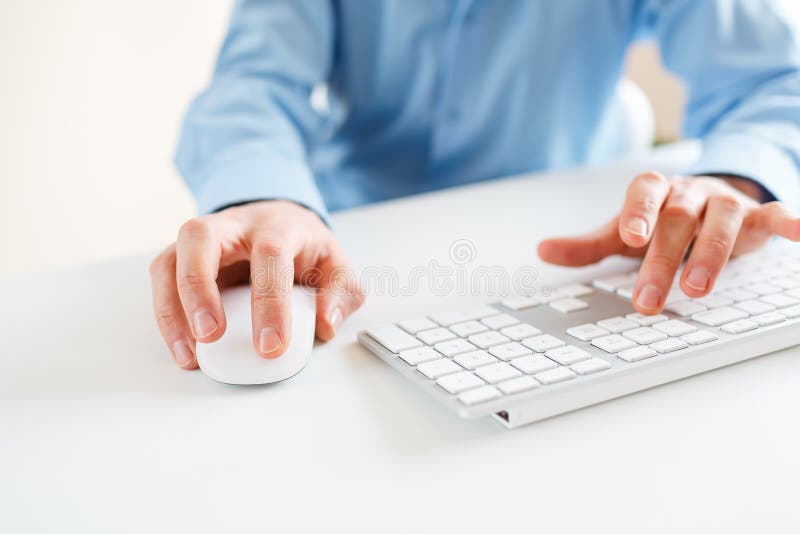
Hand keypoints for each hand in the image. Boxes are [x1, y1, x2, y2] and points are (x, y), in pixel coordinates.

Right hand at [149, 200, 363, 368]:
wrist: (278, 220)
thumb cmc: (303, 246)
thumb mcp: (335, 265)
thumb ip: (342, 293)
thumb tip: (325, 324)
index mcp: (276, 226)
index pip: (270, 255)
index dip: (270, 302)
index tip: (271, 345)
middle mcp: (232, 226)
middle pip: (200, 239)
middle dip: (200, 288)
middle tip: (211, 335)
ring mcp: (201, 240)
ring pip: (170, 260)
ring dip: (172, 308)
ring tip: (189, 353)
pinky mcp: (180, 257)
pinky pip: (162, 280)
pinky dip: (166, 316)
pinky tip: (182, 348)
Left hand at [538, 173, 799, 313]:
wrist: (700, 199)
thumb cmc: (655, 221)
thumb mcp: (622, 232)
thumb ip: (587, 244)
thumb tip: (541, 250)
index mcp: (653, 191)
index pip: (643, 195)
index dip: (638, 213)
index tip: (631, 237)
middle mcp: (688, 192)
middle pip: (677, 220)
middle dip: (663, 260)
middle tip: (649, 300)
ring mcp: (723, 202)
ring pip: (721, 221)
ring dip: (711, 254)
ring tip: (697, 289)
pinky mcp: (756, 215)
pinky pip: (774, 214)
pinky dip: (788, 221)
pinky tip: (799, 230)